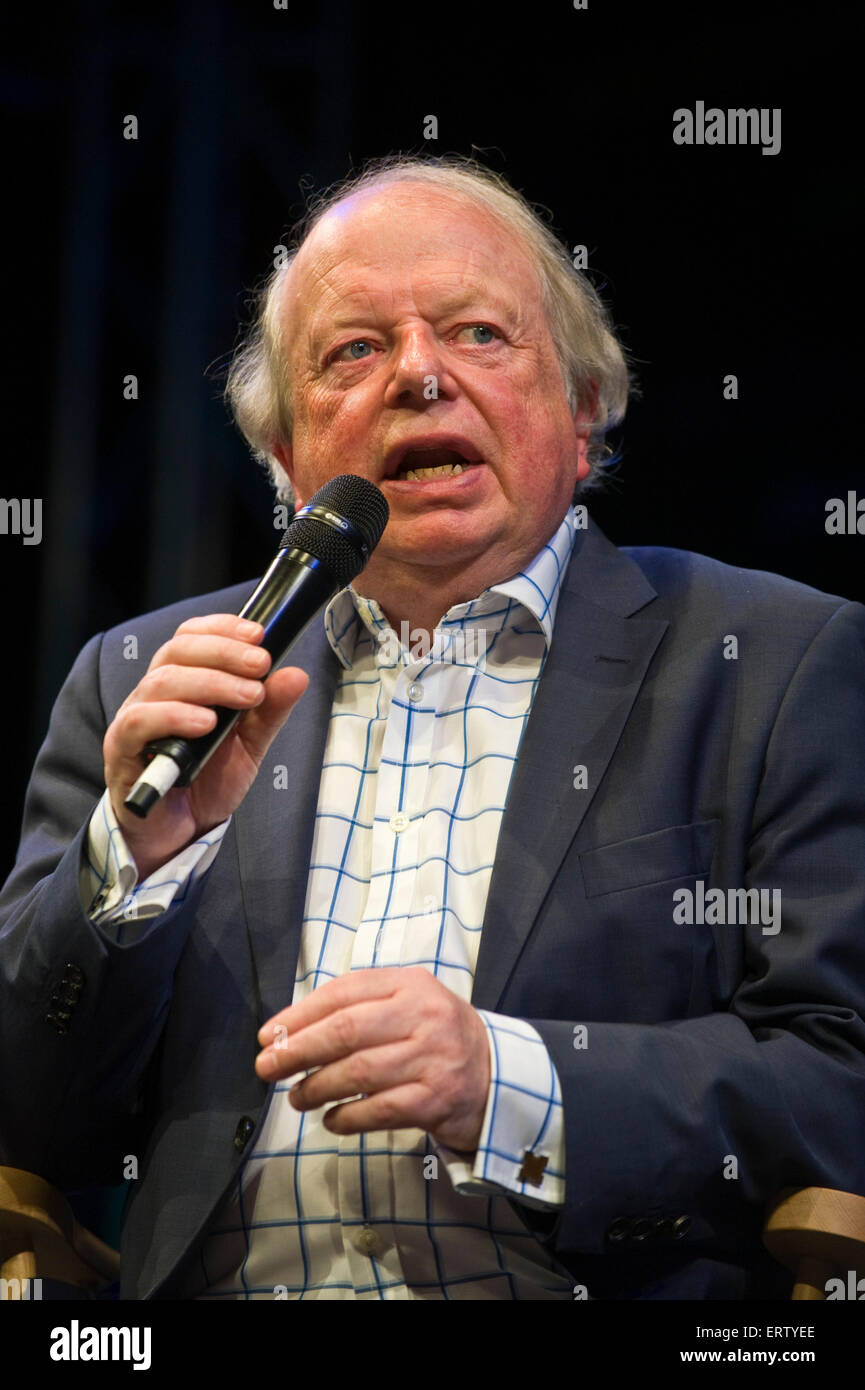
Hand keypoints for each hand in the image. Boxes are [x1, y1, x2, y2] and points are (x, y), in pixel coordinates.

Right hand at [103, 614, 308, 877]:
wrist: (179, 832)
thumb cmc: (206, 781)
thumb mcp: (250, 744)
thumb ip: (269, 710)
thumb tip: (296, 675)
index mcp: (181, 683)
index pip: (191, 637)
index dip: (222, 628)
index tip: (259, 634)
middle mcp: (152, 694)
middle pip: (177, 651)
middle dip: (224, 652)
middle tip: (261, 664)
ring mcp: (134, 721)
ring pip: (161, 682)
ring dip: (210, 683)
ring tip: (247, 696)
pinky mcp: (121, 752)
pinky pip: (138, 723)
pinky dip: (174, 716)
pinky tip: (206, 723)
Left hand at [255, 966, 491, 1153]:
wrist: (497, 1073)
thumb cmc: (437, 1036)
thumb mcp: (408, 1004)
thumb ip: (359, 1008)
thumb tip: (292, 1030)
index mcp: (410, 984)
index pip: (344, 992)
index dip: (299, 1014)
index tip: (269, 1035)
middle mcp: (424, 1015)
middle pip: (346, 1030)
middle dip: (298, 1050)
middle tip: (268, 1067)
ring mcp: (433, 1058)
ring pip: (358, 1072)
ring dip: (316, 1087)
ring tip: (297, 1098)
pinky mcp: (438, 1099)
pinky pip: (379, 1110)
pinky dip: (346, 1117)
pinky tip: (330, 1120)